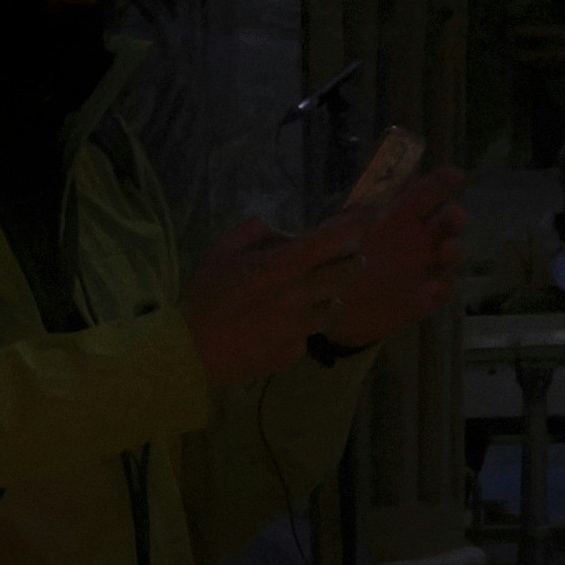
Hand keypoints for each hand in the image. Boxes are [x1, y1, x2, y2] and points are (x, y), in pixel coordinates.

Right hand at [179, 215, 367, 386]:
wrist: (189, 351)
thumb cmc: (204, 295)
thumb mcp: (222, 250)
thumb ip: (256, 232)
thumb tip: (284, 232)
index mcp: (280, 266)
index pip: (331, 239)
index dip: (358, 223)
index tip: (375, 212)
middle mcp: (297, 296)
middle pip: (346, 272)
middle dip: (352, 260)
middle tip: (349, 257)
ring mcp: (298, 328)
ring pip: (333, 307)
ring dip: (327, 296)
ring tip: (307, 295)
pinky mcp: (293, 353)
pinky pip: (309, 335)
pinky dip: (301, 327)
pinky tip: (278, 327)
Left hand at [333, 168, 470, 343]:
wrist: (322, 311)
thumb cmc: (329, 265)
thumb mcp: (336, 233)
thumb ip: (361, 217)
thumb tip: (391, 197)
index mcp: (395, 218)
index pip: (424, 192)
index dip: (442, 182)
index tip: (457, 176)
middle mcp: (413, 240)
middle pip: (447, 221)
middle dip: (454, 217)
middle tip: (452, 216)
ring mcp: (420, 269)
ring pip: (451, 254)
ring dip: (453, 250)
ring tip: (443, 251)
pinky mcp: (420, 300)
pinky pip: (444, 290)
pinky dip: (443, 287)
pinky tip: (431, 288)